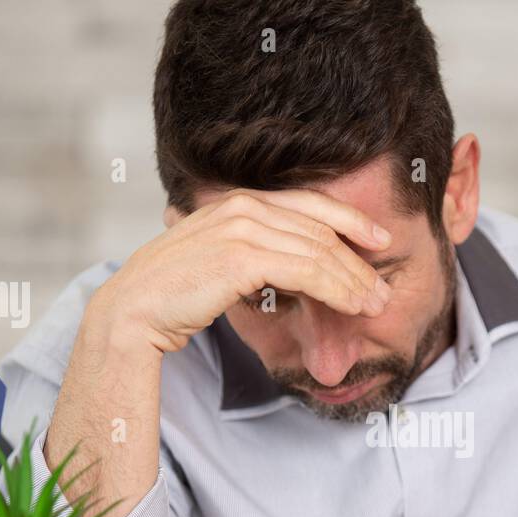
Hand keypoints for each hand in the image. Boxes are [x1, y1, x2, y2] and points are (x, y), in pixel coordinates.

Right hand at [92, 188, 394, 352]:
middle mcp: (241, 207)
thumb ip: (254, 259)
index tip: (379, 240)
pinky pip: (306, 271)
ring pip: (319, 251)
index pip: (308, 205)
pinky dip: (337, 289)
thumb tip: (294, 275)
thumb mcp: (219, 267)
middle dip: (359, 259)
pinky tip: (354, 305)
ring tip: (376, 303)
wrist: (133, 312)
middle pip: (319, 229)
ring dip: (354, 280)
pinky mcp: (241, 257)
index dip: (350, 221)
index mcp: (236, 203)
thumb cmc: (173, 297)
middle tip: (384, 287)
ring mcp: (241, 228)